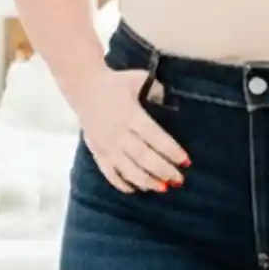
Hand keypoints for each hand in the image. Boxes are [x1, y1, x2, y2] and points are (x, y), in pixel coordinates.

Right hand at [71, 68, 189, 193]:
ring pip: (127, 169)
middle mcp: (118, 132)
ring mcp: (106, 144)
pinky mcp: (97, 151)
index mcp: (131, 114)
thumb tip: (172, 102)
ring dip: (145, 181)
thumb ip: (157, 90)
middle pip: (143, 157)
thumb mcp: (138, 80)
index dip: (171, 150)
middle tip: (178, 179)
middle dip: (162, 170)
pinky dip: (121, 183)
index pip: (155, 136)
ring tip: (162, 188)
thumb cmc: (115, 83)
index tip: (186, 161)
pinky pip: (108, 172)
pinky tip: (135, 189)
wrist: (82, 86)